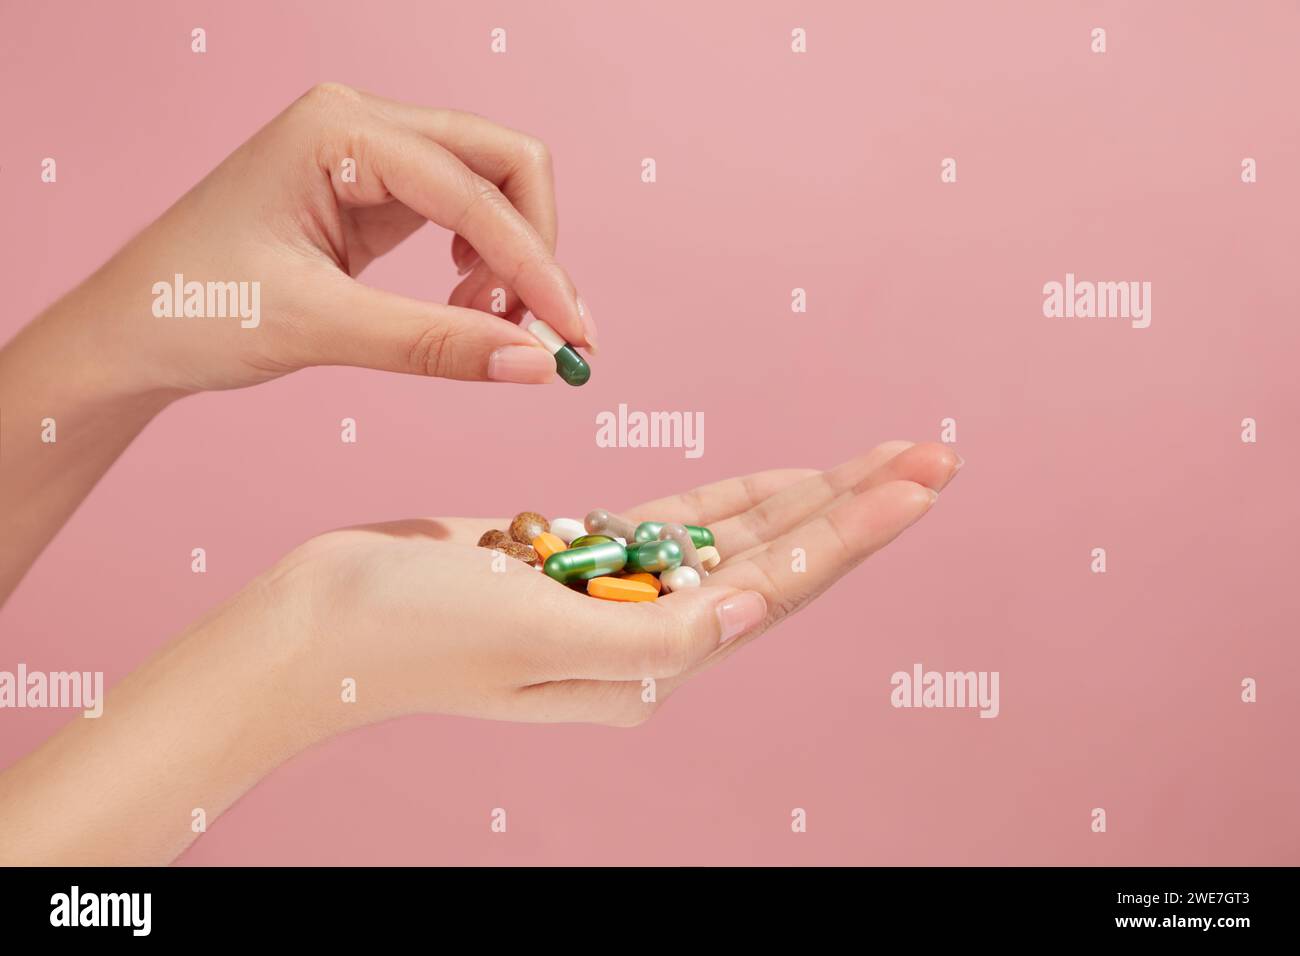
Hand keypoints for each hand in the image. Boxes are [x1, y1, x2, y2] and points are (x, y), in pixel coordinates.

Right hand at [0, 440, 958, 863]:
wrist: (319, 624)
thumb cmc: (408, 633)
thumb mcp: (531, 636)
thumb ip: (650, 635)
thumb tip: (749, 611)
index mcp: (646, 664)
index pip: (774, 589)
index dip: (850, 534)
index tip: (918, 483)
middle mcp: (646, 637)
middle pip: (776, 560)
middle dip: (855, 508)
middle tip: (935, 457)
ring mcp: (614, 595)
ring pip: (736, 537)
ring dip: (807, 497)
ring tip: (884, 461)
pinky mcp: (576, 559)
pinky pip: (673, 523)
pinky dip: (730, 499)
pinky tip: (782, 482)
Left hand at [74, 83, 592, 395]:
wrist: (129, 332)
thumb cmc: (195, 311)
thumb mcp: (322, 328)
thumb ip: (437, 343)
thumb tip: (536, 365)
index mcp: (338, 130)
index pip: (473, 190)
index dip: (535, 266)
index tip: (573, 337)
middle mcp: (361, 125)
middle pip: (502, 163)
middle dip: (536, 248)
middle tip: (547, 334)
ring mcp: (370, 155)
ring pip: (490, 186)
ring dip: (513, 258)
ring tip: (490, 328)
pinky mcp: (374, 194)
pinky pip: (461, 214)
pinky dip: (485, 263)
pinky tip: (467, 307)